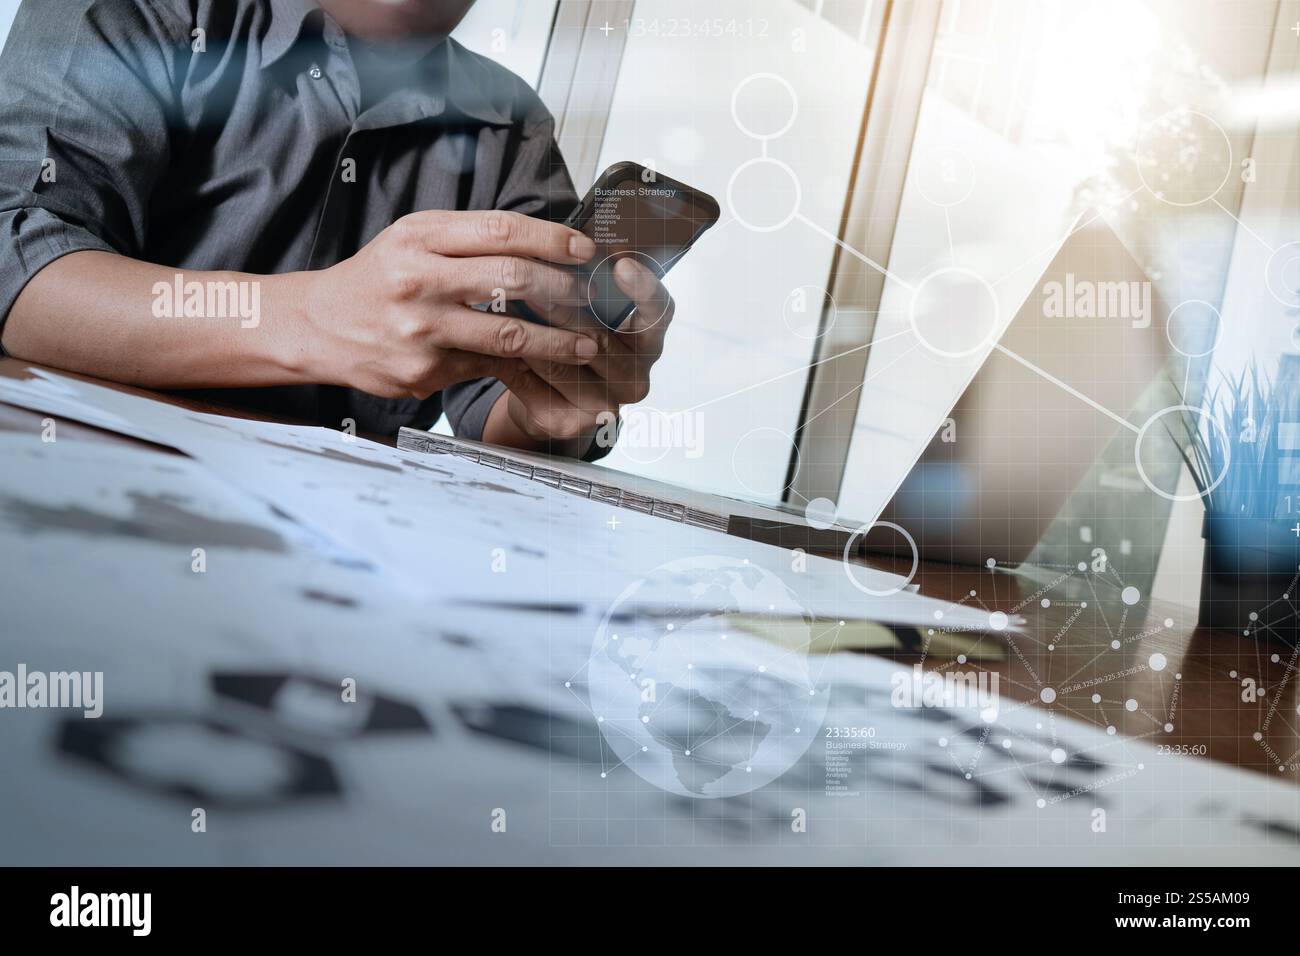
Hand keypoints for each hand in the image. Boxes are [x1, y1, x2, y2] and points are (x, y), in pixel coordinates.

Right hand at [302, 210, 599, 399]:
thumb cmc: (377, 279)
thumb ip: (468, 240)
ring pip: (509, 334)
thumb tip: (542, 245)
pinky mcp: (423, 370)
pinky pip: (486, 368)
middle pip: (513, 279)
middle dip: (565, 291)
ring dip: (558, 342)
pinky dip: (521, 370)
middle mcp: (419, 279)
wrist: (317, 326)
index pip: (501, 229)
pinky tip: (545, 371)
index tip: (584, 250)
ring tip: (585, 345)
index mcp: (421, 236)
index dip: (551, 239)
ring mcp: (421, 329)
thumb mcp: (411, 240)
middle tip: (592, 299)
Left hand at [496, 256, 674, 450]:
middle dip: (559, 306)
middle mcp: (635, 375)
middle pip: (599, 338)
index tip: (621, 264)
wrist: (548, 395)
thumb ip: (585, 282)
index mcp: (648, 339)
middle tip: (526, 277)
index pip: (660, 311)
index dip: (643, 288)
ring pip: (561, 361)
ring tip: (500, 303)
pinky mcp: (569, 422)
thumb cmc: (570, 337)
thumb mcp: (586, 307)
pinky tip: (492, 340)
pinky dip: (510, 359)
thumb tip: (566, 242)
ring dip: (527, 331)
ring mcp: (605, 403)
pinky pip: (534, 385)